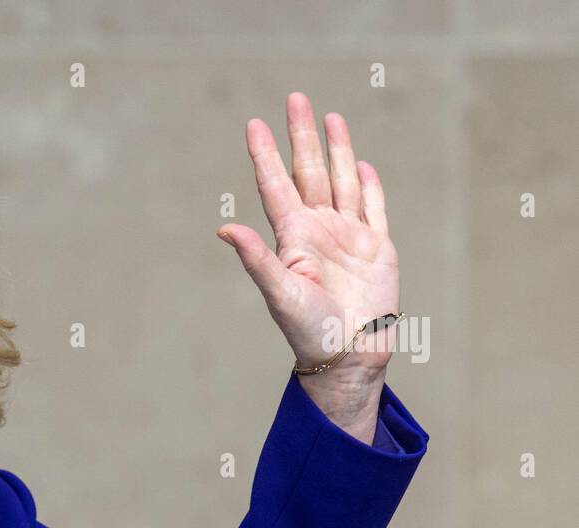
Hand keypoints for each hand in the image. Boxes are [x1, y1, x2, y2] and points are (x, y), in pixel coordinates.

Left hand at [217, 93, 398, 434]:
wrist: (348, 354)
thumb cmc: (308, 329)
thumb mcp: (279, 292)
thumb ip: (255, 258)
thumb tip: (224, 227)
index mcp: (292, 238)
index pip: (275, 185)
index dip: (264, 155)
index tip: (253, 123)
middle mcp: (318, 231)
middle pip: (309, 172)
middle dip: (302, 137)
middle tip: (294, 98)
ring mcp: (348, 236)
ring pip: (341, 181)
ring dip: (336, 149)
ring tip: (329, 117)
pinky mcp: (377, 247)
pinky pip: (373, 208)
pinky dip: (368, 185)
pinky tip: (361, 165)